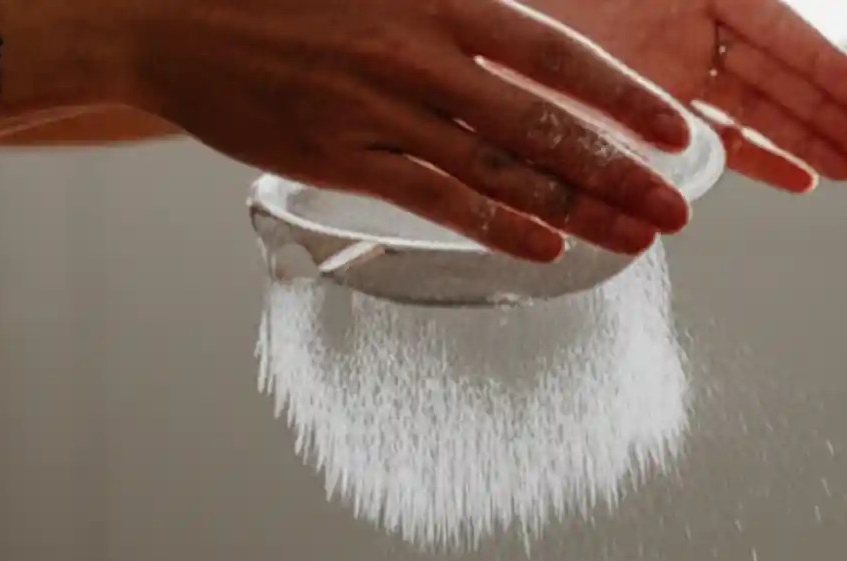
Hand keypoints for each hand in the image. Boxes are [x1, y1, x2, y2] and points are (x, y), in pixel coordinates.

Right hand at [124, 0, 703, 262]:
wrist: (170, 15)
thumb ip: (451, 8)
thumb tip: (515, 44)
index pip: (559, 55)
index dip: (624, 99)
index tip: (676, 133)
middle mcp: (422, 53)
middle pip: (545, 125)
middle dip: (620, 172)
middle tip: (676, 210)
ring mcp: (382, 108)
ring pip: (502, 170)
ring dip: (576, 210)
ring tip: (633, 241)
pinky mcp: (340, 155)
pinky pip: (436, 198)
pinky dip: (496, 227)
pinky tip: (544, 250)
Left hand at [527, 0, 846, 191]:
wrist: (486, 24)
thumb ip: (702, 4)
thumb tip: (732, 52)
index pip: (776, 28)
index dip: (825, 66)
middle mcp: (690, 23)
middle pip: (775, 73)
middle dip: (828, 113)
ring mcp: (672, 66)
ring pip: (752, 108)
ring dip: (802, 140)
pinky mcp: (649, 106)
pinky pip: (712, 134)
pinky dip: (752, 156)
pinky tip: (796, 178)